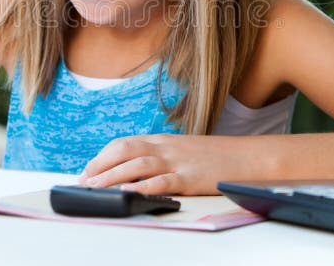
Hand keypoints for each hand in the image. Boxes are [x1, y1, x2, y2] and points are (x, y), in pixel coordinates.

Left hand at [78, 134, 255, 195]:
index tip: (88, 171)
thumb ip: (162, 155)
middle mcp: (166, 148)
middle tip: (84, 181)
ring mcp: (178, 162)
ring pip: (137, 164)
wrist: (249, 157)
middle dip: (100, 165)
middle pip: (125, 149)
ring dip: (112, 176)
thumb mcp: (184, 150)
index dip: (102, 157)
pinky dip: (142, 187)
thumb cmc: (216, 157)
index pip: (124, 143)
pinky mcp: (190, 178)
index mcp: (163, 140)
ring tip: (95, 188)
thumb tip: (136, 170)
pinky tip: (129, 194)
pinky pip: (162, 182)